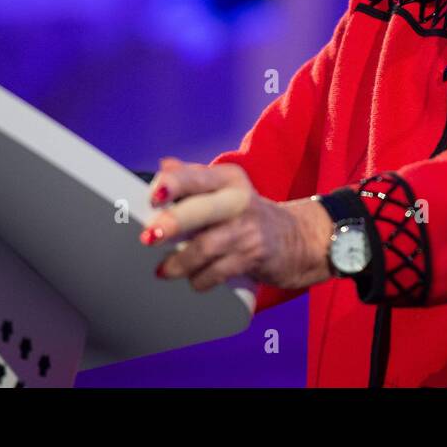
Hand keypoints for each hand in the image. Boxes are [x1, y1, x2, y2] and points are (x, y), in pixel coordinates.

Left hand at [141, 157, 334, 292]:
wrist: (298, 239)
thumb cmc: (249, 216)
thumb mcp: (226, 190)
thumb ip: (193, 178)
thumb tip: (163, 166)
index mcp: (228, 178)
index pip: (195, 176)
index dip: (172, 185)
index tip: (152, 198)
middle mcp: (239, 199)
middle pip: (199, 210)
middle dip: (172, 223)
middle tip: (148, 238)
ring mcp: (248, 228)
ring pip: (204, 247)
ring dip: (179, 263)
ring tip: (165, 270)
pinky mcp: (255, 256)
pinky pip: (217, 272)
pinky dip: (199, 279)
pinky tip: (193, 280)